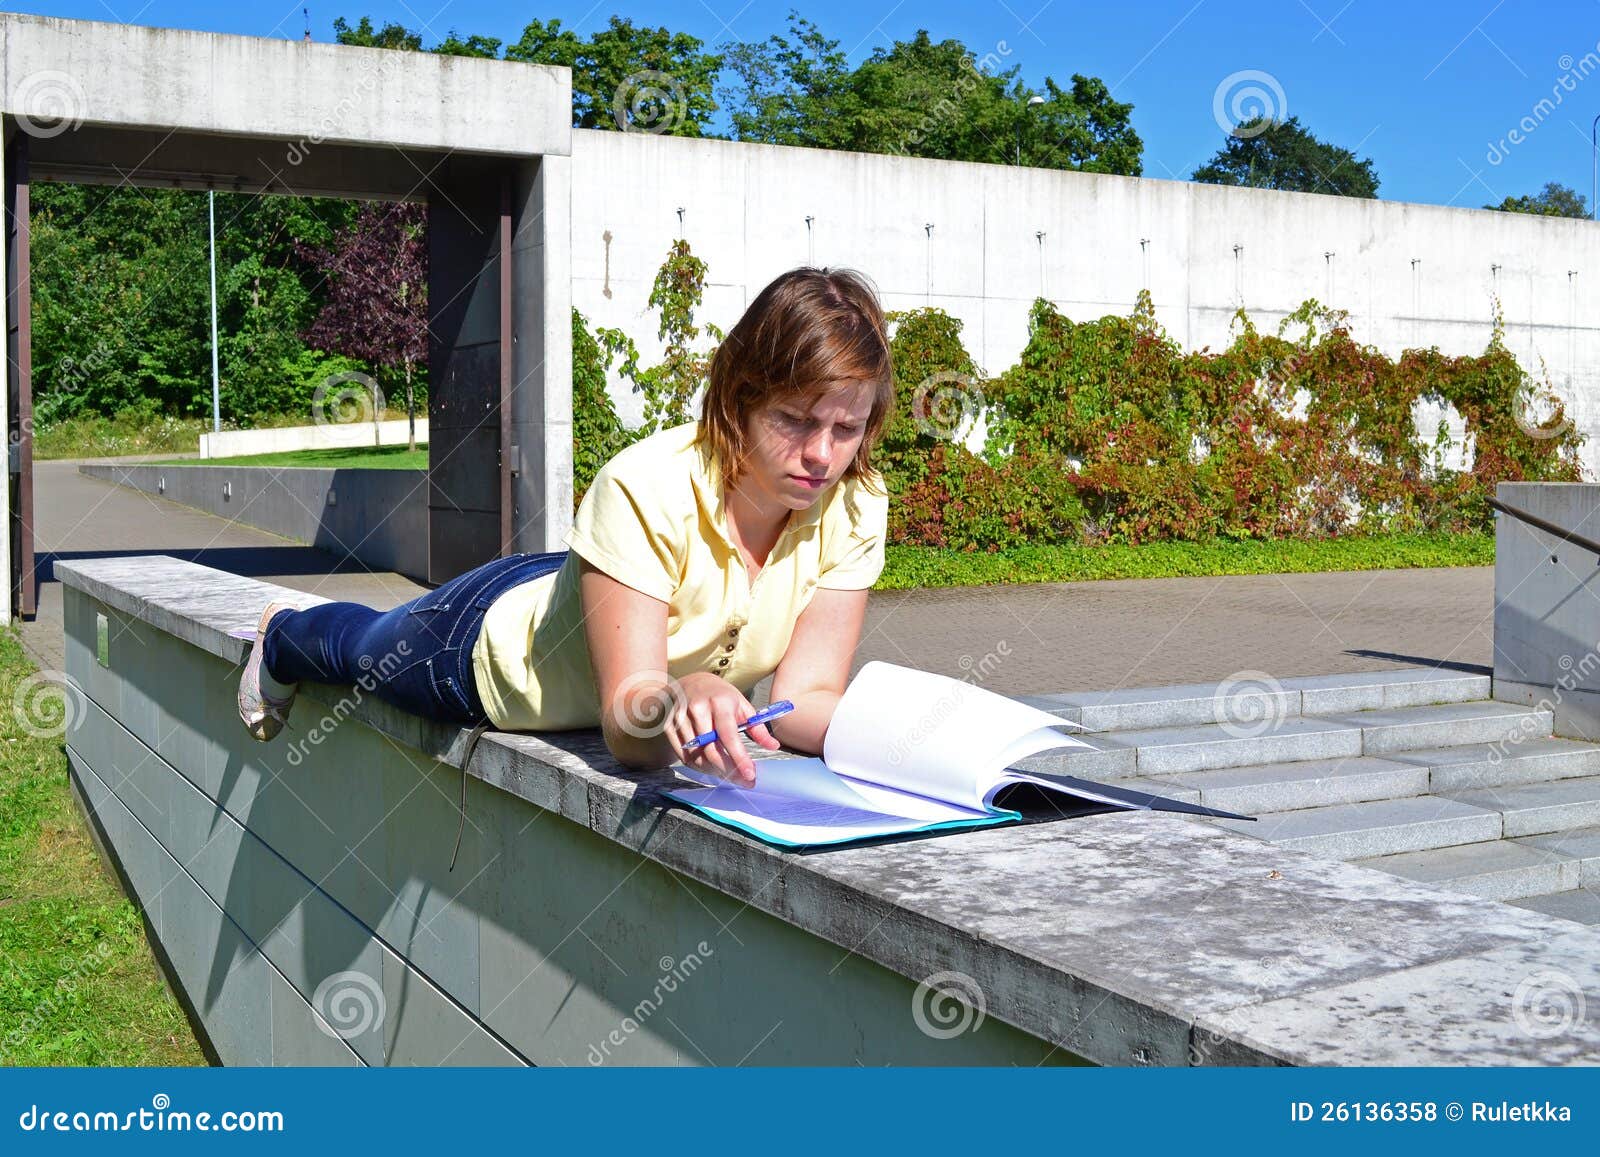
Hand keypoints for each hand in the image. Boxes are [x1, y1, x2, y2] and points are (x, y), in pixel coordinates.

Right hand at [668, 671, 780, 786]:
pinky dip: (698, 766)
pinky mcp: (669, 726)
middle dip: (729, 771)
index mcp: (719, 702)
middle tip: (743, 781)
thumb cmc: (719, 695)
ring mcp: (680, 718)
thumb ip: (757, 727)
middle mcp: (698, 709)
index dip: (739, 757)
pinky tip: (711, 767)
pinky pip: (684, 756)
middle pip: (711, 750)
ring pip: (697, 756)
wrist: (689, 682)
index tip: (750, 774)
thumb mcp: (741, 705)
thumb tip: (773, 746)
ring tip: (729, 774)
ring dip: (714, 770)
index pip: (728, 735)